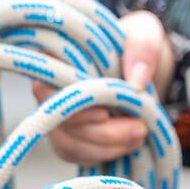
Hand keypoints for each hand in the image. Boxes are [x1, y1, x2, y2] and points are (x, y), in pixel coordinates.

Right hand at [32, 9, 175, 165]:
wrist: (140, 67)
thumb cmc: (135, 44)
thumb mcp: (145, 34)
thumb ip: (142, 49)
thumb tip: (136, 84)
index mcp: (57, 57)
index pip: (44, 88)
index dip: (71, 106)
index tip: (105, 113)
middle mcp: (49, 88)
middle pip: (58, 121)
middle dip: (100, 132)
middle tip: (139, 128)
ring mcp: (56, 113)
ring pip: (67, 143)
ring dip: (106, 147)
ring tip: (140, 134)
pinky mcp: (68, 135)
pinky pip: (76, 154)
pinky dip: (104, 154)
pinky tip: (128, 144)